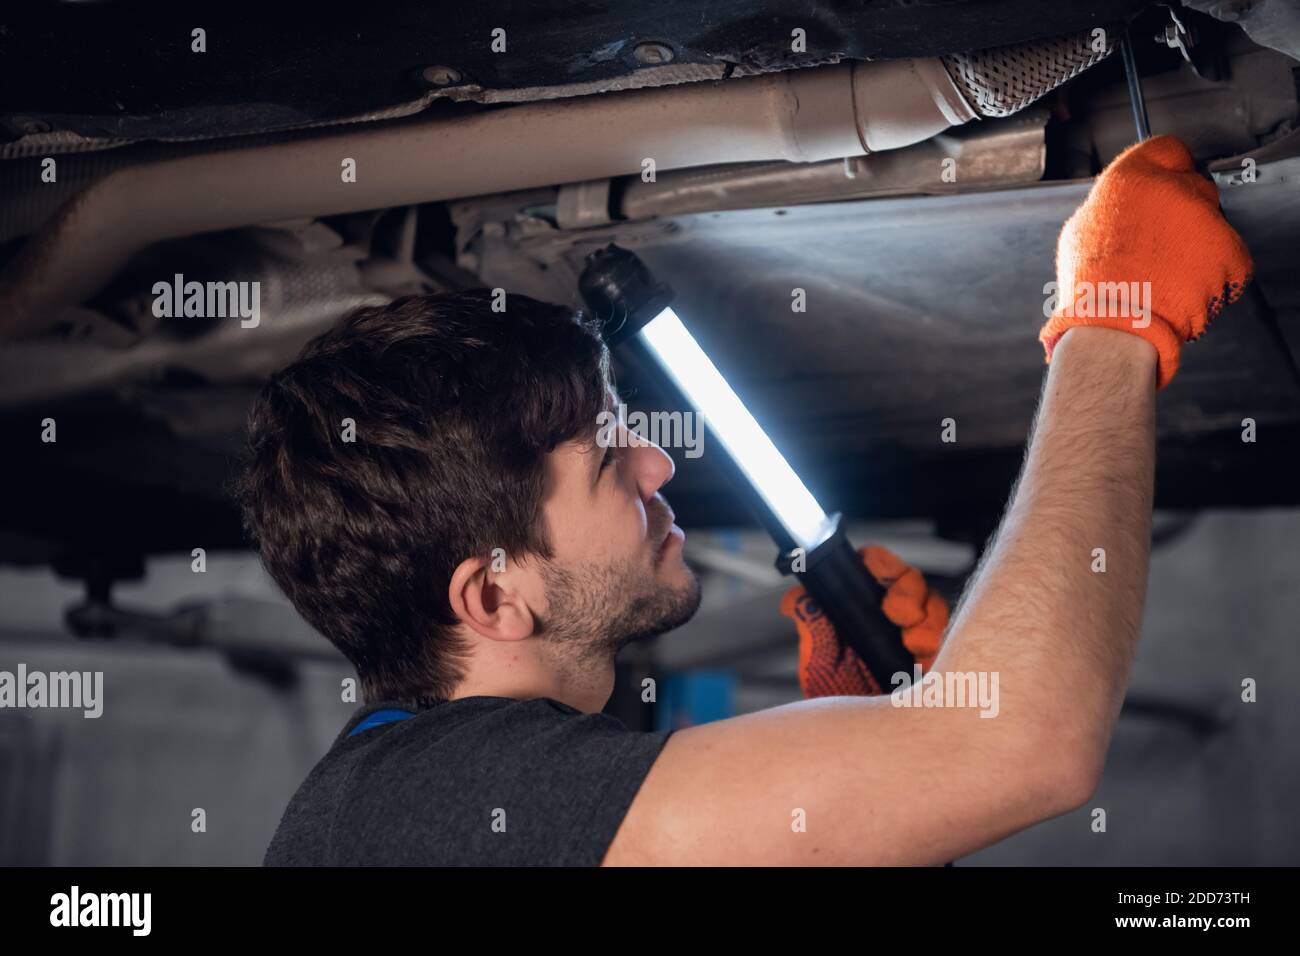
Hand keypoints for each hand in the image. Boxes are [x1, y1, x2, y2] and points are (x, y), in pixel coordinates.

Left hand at [780, 545, 949, 697]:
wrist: (866, 751)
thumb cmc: (840, 706)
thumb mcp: (821, 666)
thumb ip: (814, 630)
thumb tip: (797, 600)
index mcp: (862, 610)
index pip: (875, 568)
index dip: (879, 563)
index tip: (877, 572)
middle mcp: (892, 620)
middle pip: (913, 582)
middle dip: (909, 592)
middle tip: (898, 615)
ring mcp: (918, 639)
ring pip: (936, 607)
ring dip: (928, 621)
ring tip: (913, 646)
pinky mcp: (942, 662)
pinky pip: (953, 640)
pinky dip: (940, 646)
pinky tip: (924, 663)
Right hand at [1039, 135, 1252, 388]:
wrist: (1115, 330)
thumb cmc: (1090, 288)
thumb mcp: (1079, 234)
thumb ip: (1110, 208)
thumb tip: (1126, 206)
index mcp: (1131, 179)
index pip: (1167, 150)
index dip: (1169, 168)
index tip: (1170, 180)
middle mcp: (1174, 190)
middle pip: (1194, 187)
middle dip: (1183, 212)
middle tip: (1159, 246)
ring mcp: (1206, 221)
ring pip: (1211, 225)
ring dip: (1196, 247)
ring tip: (1165, 277)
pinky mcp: (1231, 252)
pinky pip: (1229, 259)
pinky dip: (1214, 276)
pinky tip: (1184, 290)